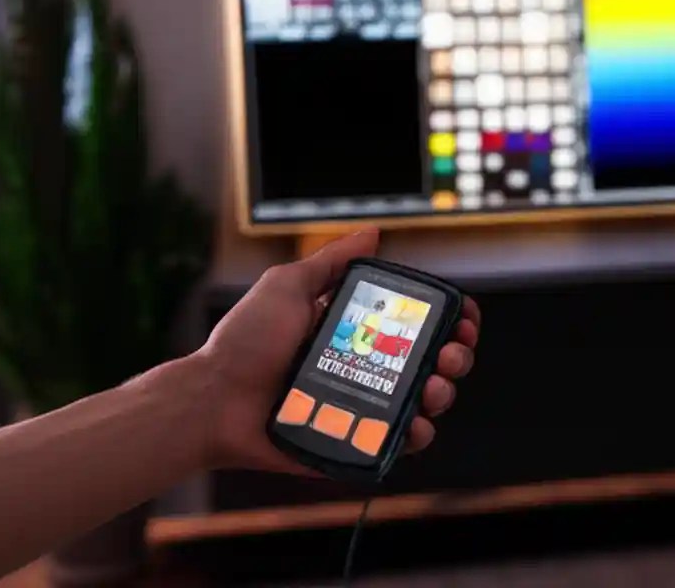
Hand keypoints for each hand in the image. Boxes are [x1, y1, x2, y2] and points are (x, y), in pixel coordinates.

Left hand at [190, 231, 480, 473]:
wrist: (214, 400)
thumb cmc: (244, 343)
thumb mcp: (287, 287)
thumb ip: (330, 262)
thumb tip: (373, 233)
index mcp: (357, 330)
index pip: (417, 322)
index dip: (448, 319)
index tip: (460, 318)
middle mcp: (366, 367)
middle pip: (433, 361)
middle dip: (456, 354)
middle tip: (450, 354)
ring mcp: (363, 405)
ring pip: (425, 401)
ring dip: (444, 392)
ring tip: (434, 387)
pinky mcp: (355, 440)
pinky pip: (399, 441)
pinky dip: (418, 434)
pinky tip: (417, 423)